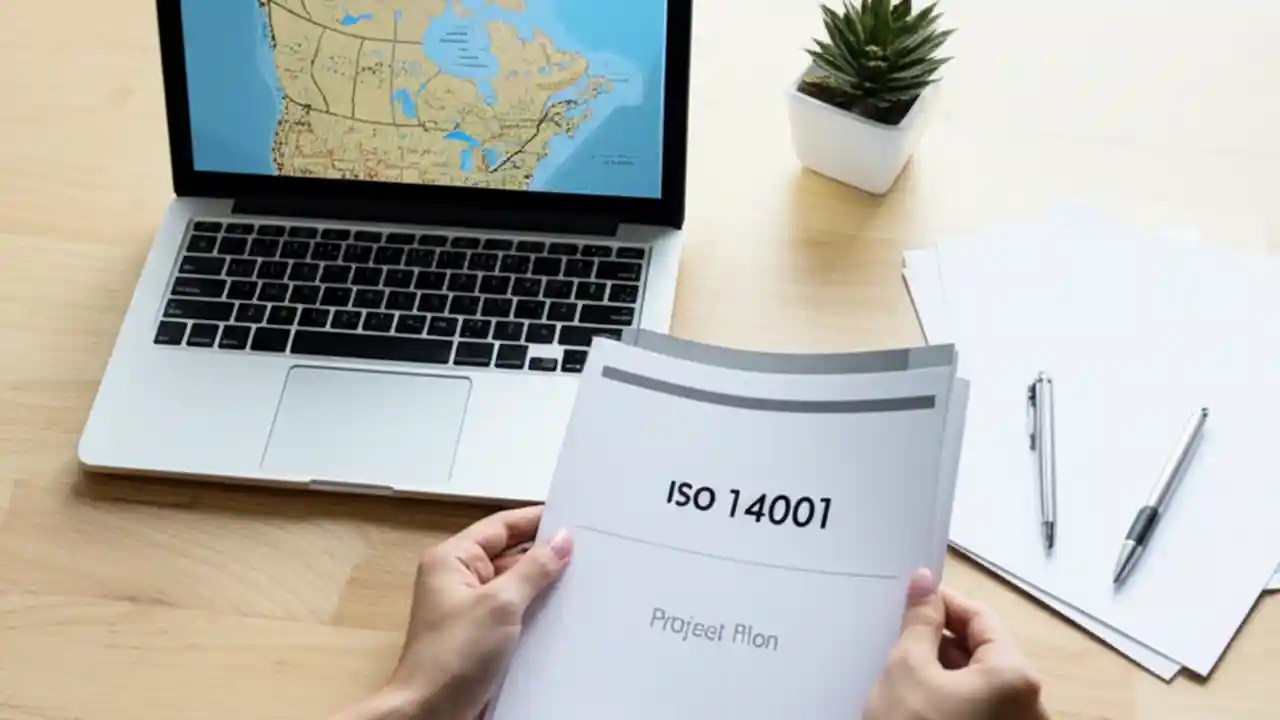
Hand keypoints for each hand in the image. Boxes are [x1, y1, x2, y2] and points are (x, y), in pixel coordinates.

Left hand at [334, 507, 572, 719]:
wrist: (430, 713)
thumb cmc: (449, 659)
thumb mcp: (500, 605)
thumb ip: (534, 568)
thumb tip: (561, 539)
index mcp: (452, 560)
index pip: (501, 526)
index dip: (536, 519)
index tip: (571, 517)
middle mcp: (458, 579)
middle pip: (510, 553)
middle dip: (544, 553)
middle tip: (585, 550)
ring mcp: (470, 608)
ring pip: (515, 584)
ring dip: (543, 584)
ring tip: (580, 579)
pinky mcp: (481, 634)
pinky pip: (515, 611)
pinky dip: (536, 610)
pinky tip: (562, 612)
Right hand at [864, 569, 1049, 719]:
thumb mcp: (907, 668)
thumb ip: (920, 621)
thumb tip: (926, 586)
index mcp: (1016, 677)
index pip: (982, 618)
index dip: (945, 602)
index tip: (918, 595)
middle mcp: (1029, 706)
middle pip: (984, 651)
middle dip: (942, 638)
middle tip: (904, 630)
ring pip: (980, 682)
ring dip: (944, 669)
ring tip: (905, 667)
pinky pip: (979, 708)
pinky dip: (951, 697)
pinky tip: (917, 697)